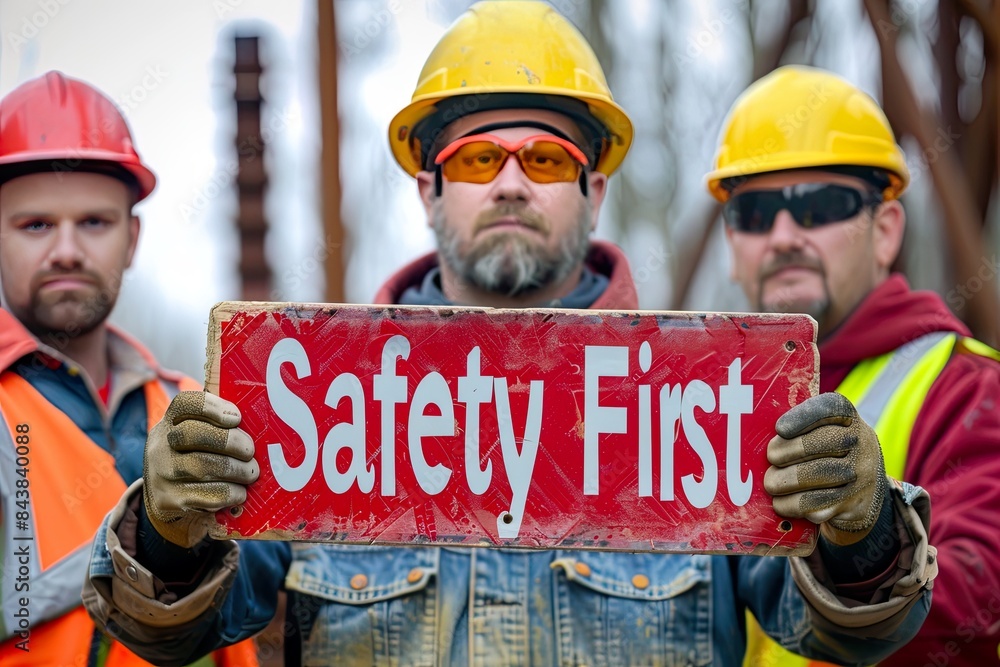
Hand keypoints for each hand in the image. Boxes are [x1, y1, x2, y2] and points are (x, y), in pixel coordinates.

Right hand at [143, 391, 257, 547]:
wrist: (166, 498)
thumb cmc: (196, 457)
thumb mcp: (199, 436)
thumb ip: (221, 426)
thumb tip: (258, 426)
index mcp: (170, 421)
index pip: (186, 403)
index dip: (213, 408)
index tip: (236, 418)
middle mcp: (159, 445)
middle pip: (193, 434)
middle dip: (230, 441)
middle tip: (250, 451)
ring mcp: (161, 473)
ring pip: (202, 467)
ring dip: (236, 470)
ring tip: (251, 472)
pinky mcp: (170, 500)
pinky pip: (208, 495)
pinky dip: (231, 493)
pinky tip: (240, 492)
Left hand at [764, 393, 887, 545]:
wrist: (866, 489)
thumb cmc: (828, 451)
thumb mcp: (824, 429)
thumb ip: (798, 427)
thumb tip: (756, 434)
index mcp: (847, 417)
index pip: (828, 408)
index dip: (801, 417)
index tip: (780, 428)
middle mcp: (859, 442)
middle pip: (817, 443)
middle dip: (786, 452)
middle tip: (771, 457)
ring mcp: (860, 474)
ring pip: (815, 476)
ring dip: (785, 481)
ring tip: (771, 483)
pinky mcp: (852, 503)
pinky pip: (816, 505)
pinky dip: (792, 505)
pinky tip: (781, 502)